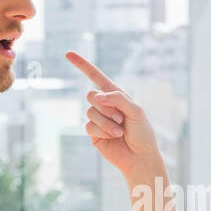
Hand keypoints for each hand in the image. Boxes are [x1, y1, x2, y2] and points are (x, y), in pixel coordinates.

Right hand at [65, 50, 163, 178]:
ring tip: (120, 130)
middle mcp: (105, 105)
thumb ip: (118, 98)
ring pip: (90, 111)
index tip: (68, 53)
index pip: (96, 76)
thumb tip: (97, 96)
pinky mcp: (93, 133)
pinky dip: (103, 130)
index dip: (82, 65)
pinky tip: (114, 137)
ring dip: (107, 121)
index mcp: (116, 95)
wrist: (140, 157)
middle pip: (91, 94)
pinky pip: (89, 125)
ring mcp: (98, 119)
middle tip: (121, 118)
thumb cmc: (142, 133)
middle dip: (106, 106)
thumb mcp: (136, 110)